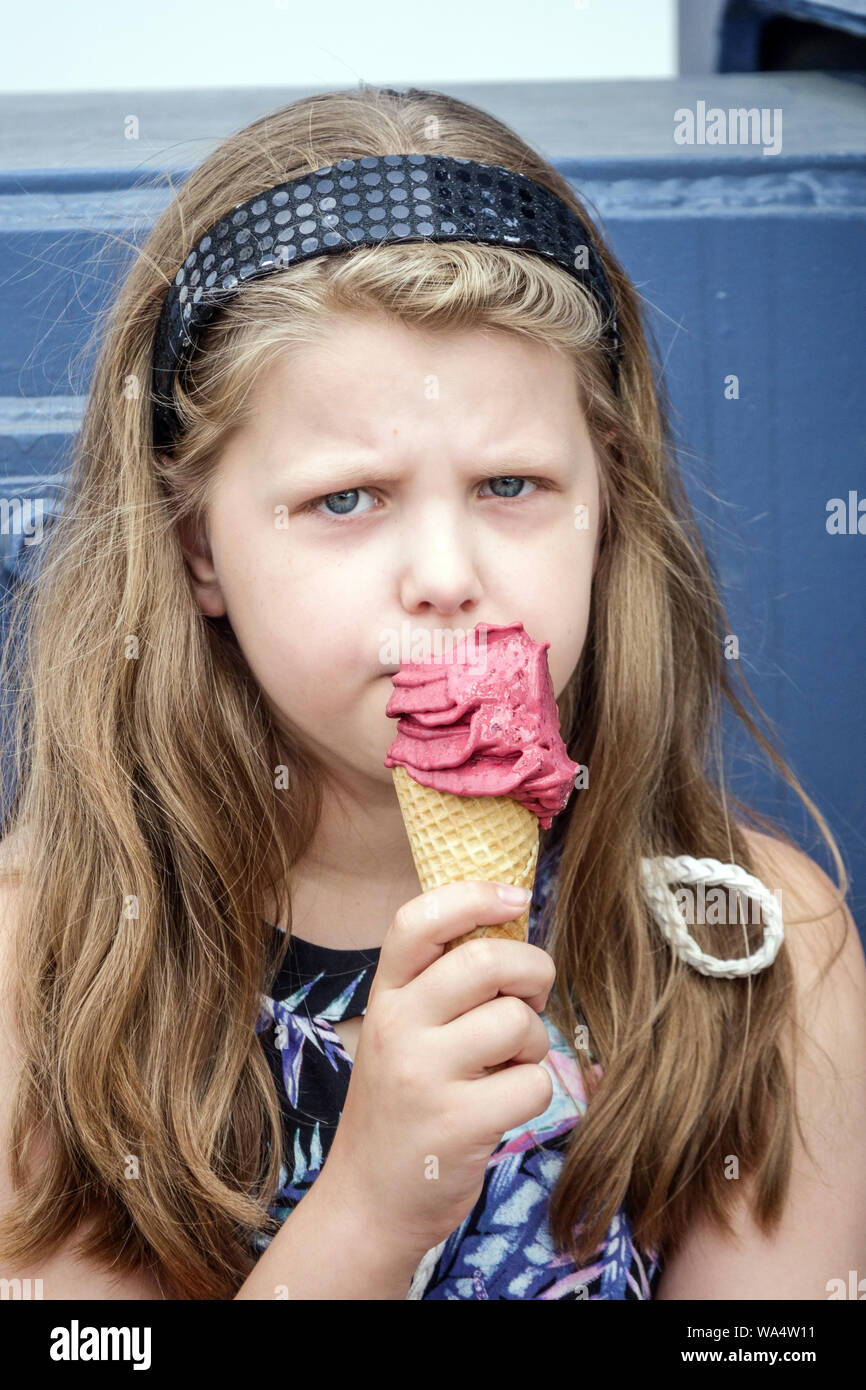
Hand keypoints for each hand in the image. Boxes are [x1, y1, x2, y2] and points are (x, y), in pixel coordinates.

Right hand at [322, 880, 555, 1257]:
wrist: (369, 1201)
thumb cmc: (403, 1104)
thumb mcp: (402, 1032)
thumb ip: (441, 984)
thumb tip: (513, 924)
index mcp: (385, 996)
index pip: (418, 920)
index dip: (472, 896)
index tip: (516, 897)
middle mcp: (397, 1027)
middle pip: (485, 961)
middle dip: (533, 971)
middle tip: (531, 997)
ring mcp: (424, 1075)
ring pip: (518, 1022)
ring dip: (533, 1042)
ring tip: (507, 1063)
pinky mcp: (457, 1123)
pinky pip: (534, 1082)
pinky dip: (534, 1091)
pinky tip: (503, 1105)